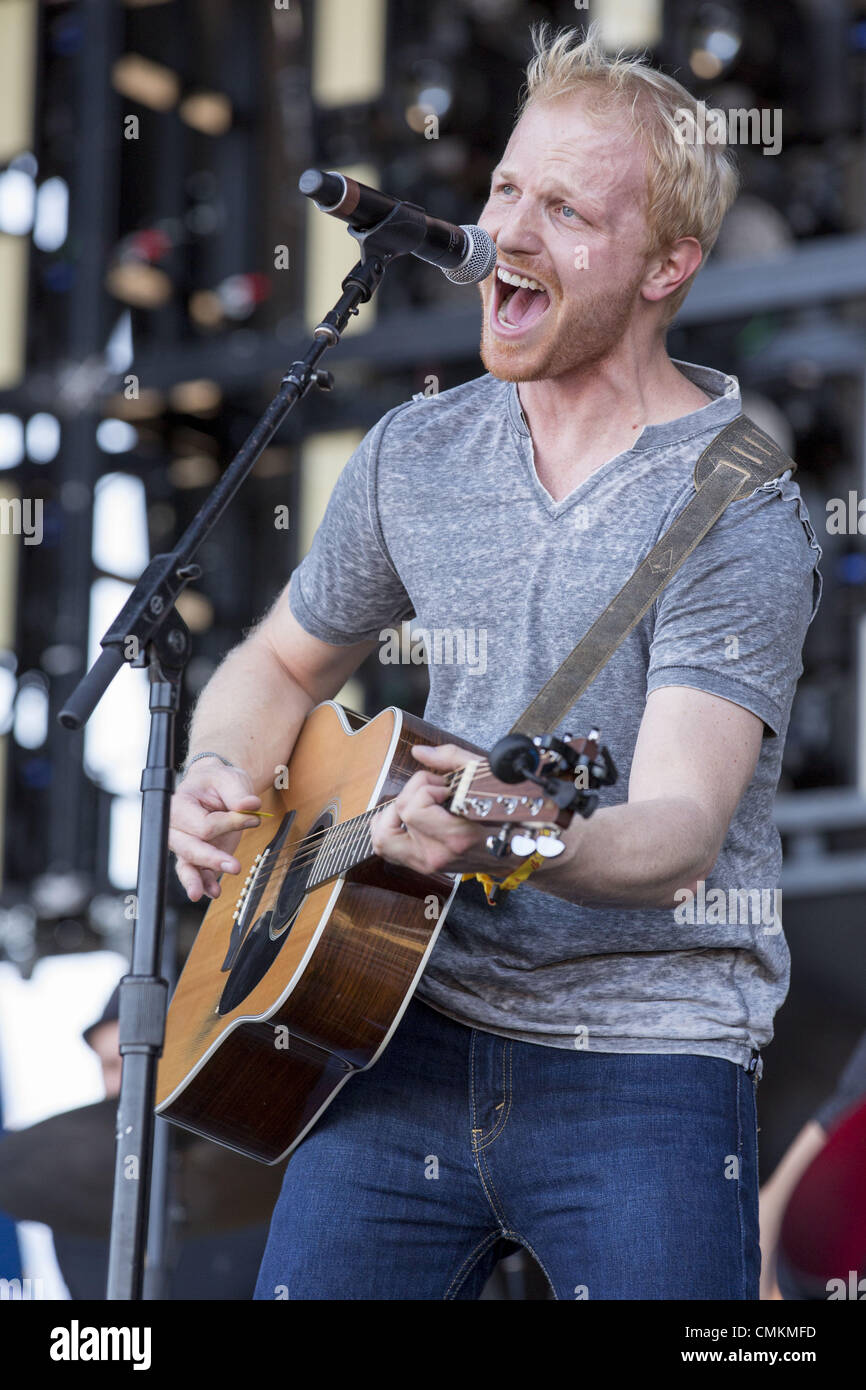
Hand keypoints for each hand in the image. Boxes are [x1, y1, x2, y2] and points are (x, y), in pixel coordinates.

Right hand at [169, 760, 262, 901]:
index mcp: (178, 805)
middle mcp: (175, 828)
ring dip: (199, 880)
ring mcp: (183, 844)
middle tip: (235, 866)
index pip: (203, 825)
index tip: (253, 817)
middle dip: (211, 858)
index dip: (229, 824)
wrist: (215, 788)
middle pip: (189, 848)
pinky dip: (204, 884)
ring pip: (186, 865)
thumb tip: (249, 805)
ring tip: (213, 891)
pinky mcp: (195, 856)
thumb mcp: (230, 779)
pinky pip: (195, 873)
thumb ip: (237, 793)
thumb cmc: (218, 782)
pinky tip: (214, 891)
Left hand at [369, 743, 522, 877]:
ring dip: (390, 816)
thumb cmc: (510, 812)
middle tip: (431, 793)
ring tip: (414, 804)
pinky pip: (389, 849)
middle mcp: (437, 855)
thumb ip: (450, 759)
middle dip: (407, 796)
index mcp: (455, 837)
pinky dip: (390, 829)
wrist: (523, 852)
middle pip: (391, 822)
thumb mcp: (486, 777)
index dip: (423, 787)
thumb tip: (419, 752)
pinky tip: (407, 817)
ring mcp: (429, 865)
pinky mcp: (424, 866)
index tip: (445, 786)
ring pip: (382, 840)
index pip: (412, 808)